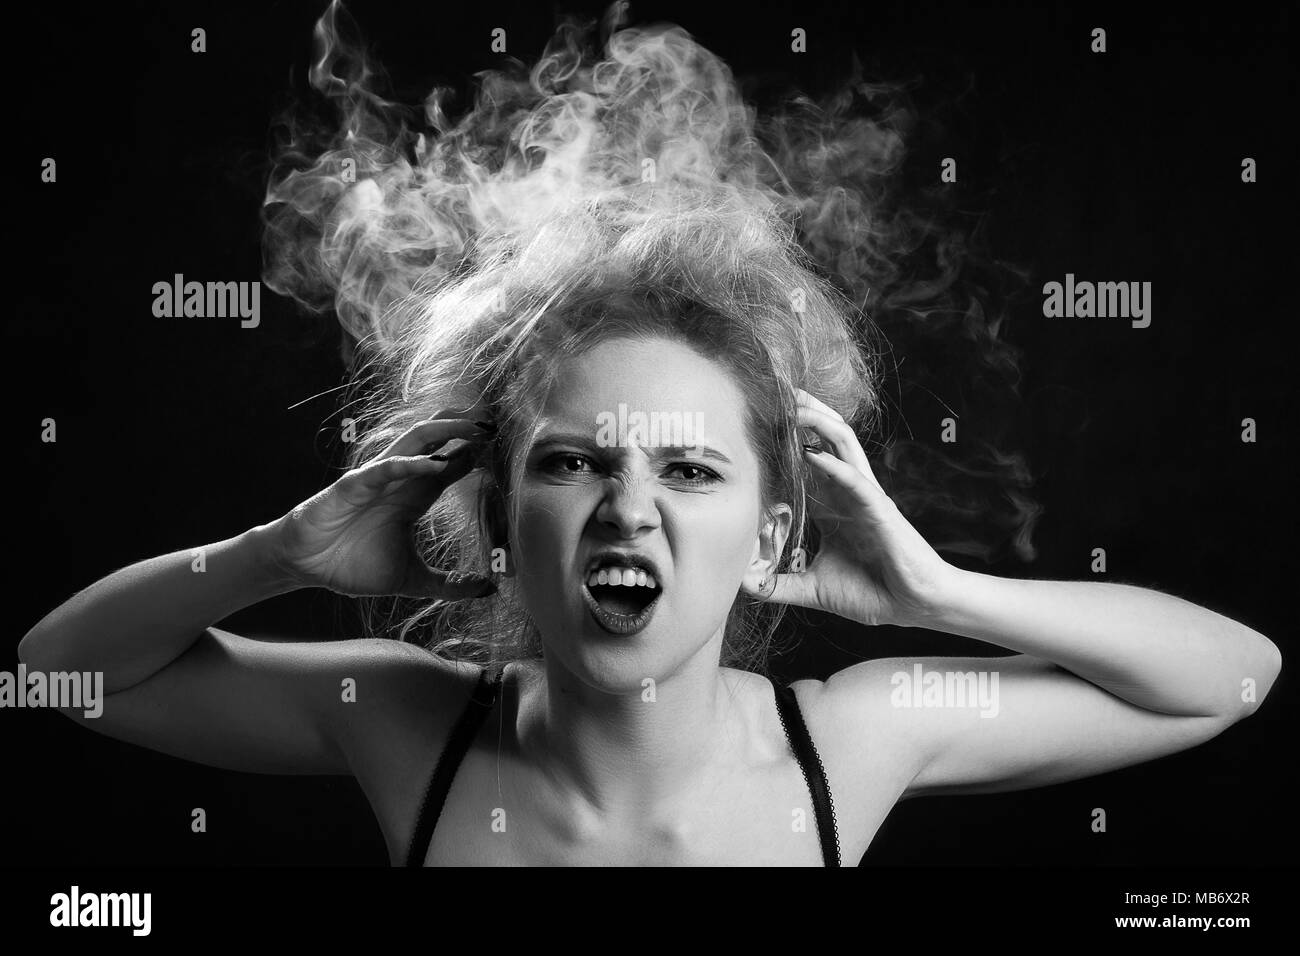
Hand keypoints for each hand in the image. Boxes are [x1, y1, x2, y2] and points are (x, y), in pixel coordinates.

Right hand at [265, 414, 495, 598]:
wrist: (306, 567)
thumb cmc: (352, 565)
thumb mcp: (412, 580)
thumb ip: (450, 584)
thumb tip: (490, 590)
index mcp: (413, 496)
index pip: (450, 466)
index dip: (474, 455)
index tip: (504, 448)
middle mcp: (399, 480)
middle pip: (437, 443)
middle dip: (466, 431)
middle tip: (497, 427)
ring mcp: (377, 478)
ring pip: (414, 442)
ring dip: (445, 432)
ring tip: (475, 430)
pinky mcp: (353, 485)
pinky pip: (385, 467)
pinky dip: (410, 463)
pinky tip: (434, 464)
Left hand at [740, 389, 956, 627]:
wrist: (913, 607)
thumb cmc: (872, 593)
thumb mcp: (814, 589)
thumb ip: (779, 585)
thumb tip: (744, 586)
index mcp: (832, 506)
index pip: (804, 462)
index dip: (782, 441)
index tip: (752, 425)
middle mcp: (847, 493)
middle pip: (823, 439)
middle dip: (801, 414)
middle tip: (772, 392)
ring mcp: (864, 497)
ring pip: (842, 444)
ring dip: (818, 423)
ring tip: (792, 406)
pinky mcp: (880, 510)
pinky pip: (856, 479)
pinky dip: (834, 465)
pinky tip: (811, 455)